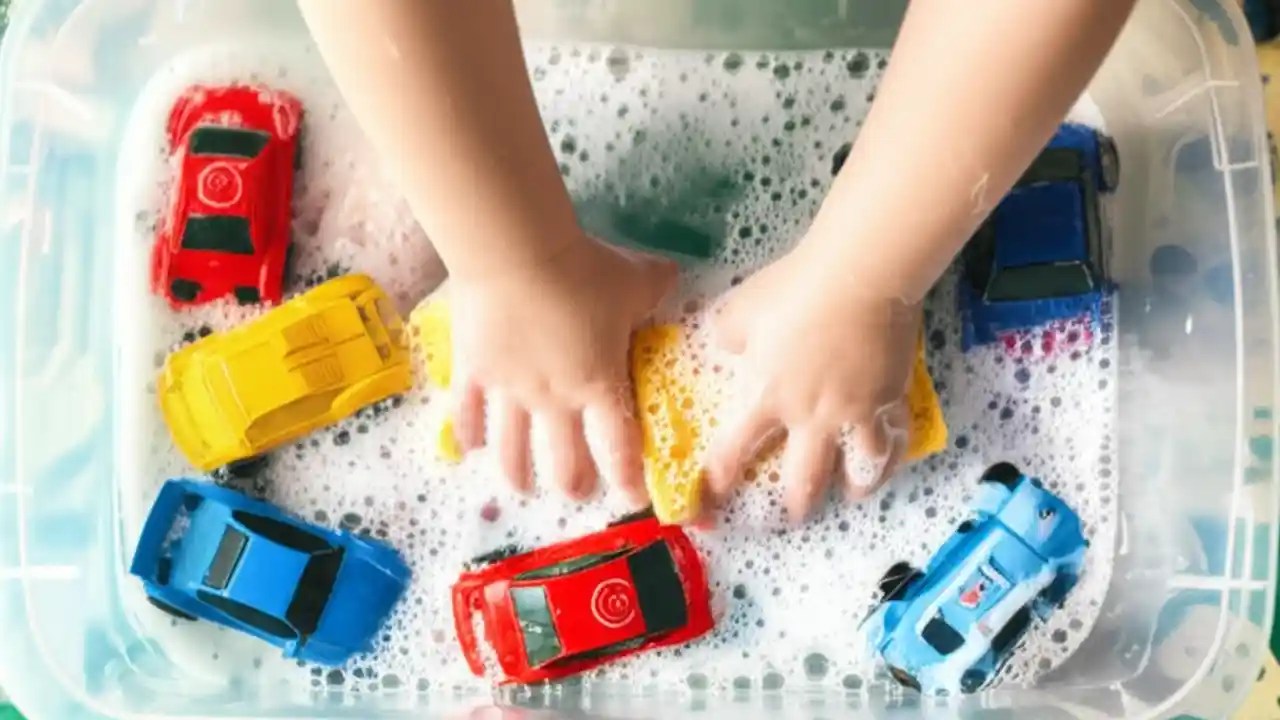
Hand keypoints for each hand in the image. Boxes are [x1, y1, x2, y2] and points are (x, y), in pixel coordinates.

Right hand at [449, 234, 676, 506]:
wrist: (516, 253)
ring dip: (518, 473)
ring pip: (512, 449)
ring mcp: (509, 391)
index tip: (633, 498)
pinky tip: (470, 449)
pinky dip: (469, 434)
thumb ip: (656, 287)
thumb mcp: (637, 279)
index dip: (628, 478)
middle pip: (564, 460)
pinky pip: (468, 413)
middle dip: (573, 483)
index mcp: (599, 385)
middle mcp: (554, 400)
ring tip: (522, 489)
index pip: (619, 446)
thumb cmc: (583, 271)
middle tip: (576, 492)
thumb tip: (674, 278)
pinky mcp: (473, 372)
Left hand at [704, 241, 921, 522]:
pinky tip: (891, 460)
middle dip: (797, 503)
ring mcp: (856, 411)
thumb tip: (727, 346)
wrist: (860, 276)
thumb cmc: (794, 289)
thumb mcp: (741, 310)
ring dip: (855, 487)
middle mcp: (811, 416)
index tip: (715, 495)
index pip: (737, 447)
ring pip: (859, 469)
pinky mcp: (892, 397)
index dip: (723, 475)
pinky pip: (896, 438)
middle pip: (804, 477)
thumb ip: (730, 336)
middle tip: (794, 515)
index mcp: (769, 396)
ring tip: (854, 494)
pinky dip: (894, 456)